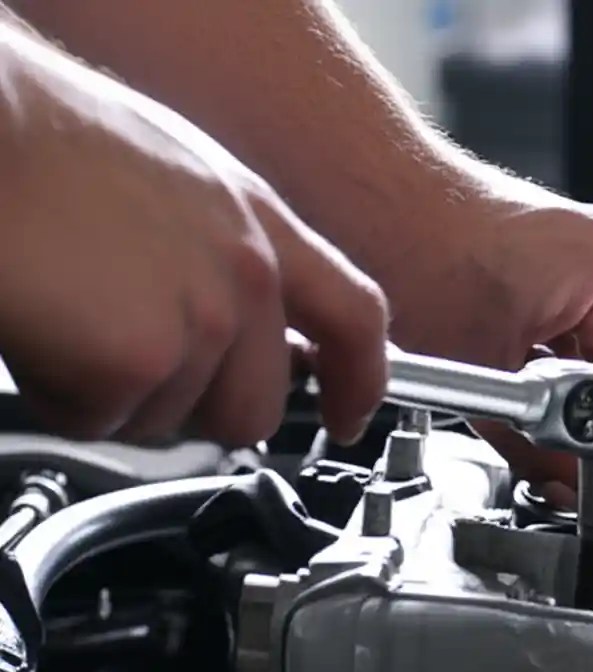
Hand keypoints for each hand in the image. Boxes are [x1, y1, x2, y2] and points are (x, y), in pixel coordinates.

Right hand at [0, 29, 387, 446]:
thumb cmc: (56, 143)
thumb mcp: (189, 182)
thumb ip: (235, 252)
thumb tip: (255, 321)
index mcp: (264, 226)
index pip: (356, 318)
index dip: (361, 382)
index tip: (350, 418)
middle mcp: (250, 275)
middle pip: (256, 409)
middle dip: (197, 412)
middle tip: (132, 363)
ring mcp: (203, 321)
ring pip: (172, 422)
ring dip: (118, 396)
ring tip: (75, 314)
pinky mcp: (139, 360)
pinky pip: (102, 422)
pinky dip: (62, 395)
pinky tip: (44, 329)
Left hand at [378, 185, 592, 504]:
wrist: (369, 201)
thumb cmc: (412, 256)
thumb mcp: (483, 380)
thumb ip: (541, 447)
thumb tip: (569, 485)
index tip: (588, 469)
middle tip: (564, 448)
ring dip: (590, 387)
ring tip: (535, 402)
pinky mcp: (570, 254)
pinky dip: (570, 358)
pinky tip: (524, 371)